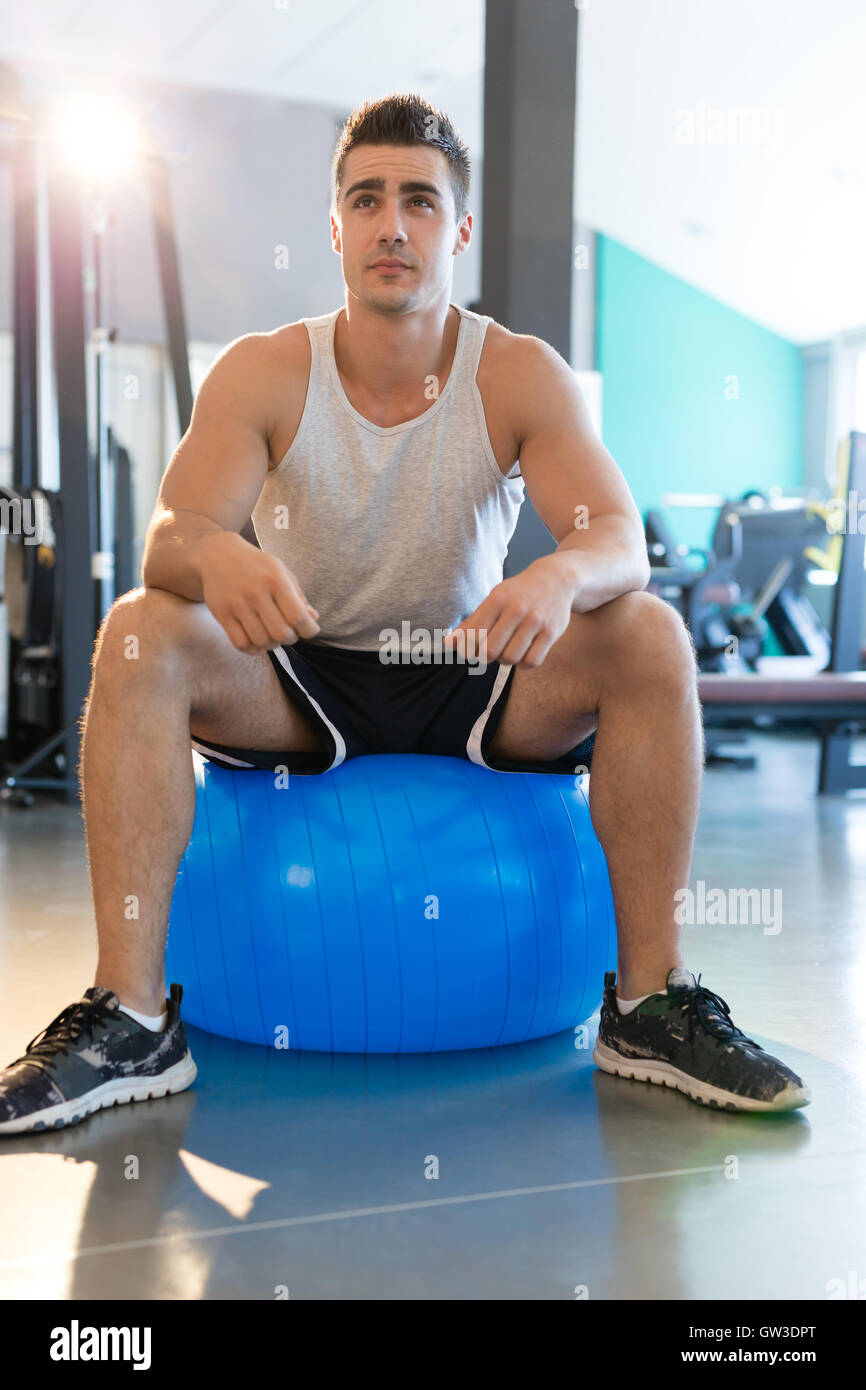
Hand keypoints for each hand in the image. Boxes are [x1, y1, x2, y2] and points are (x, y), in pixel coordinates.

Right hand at [198, 532, 319, 653]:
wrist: (218, 555)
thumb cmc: (256, 566)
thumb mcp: (281, 572)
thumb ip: (299, 597)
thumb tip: (313, 620)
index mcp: (275, 579)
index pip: (298, 617)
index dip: (309, 630)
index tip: (308, 629)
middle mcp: (256, 592)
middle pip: (281, 633)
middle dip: (291, 639)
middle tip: (288, 632)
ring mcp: (237, 605)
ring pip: (261, 642)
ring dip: (272, 644)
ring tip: (272, 635)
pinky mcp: (222, 614)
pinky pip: (241, 644)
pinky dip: (253, 648)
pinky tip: (256, 640)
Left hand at [443, 556, 574, 666]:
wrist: (556, 580)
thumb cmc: (518, 593)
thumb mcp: (493, 600)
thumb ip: (471, 623)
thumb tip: (447, 645)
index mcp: (497, 599)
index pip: (473, 636)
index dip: (468, 650)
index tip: (471, 650)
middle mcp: (517, 608)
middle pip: (490, 651)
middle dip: (486, 657)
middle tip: (490, 651)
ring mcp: (536, 621)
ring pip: (511, 658)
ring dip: (505, 660)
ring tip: (507, 649)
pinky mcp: (551, 632)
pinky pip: (532, 661)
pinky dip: (524, 664)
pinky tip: (523, 653)